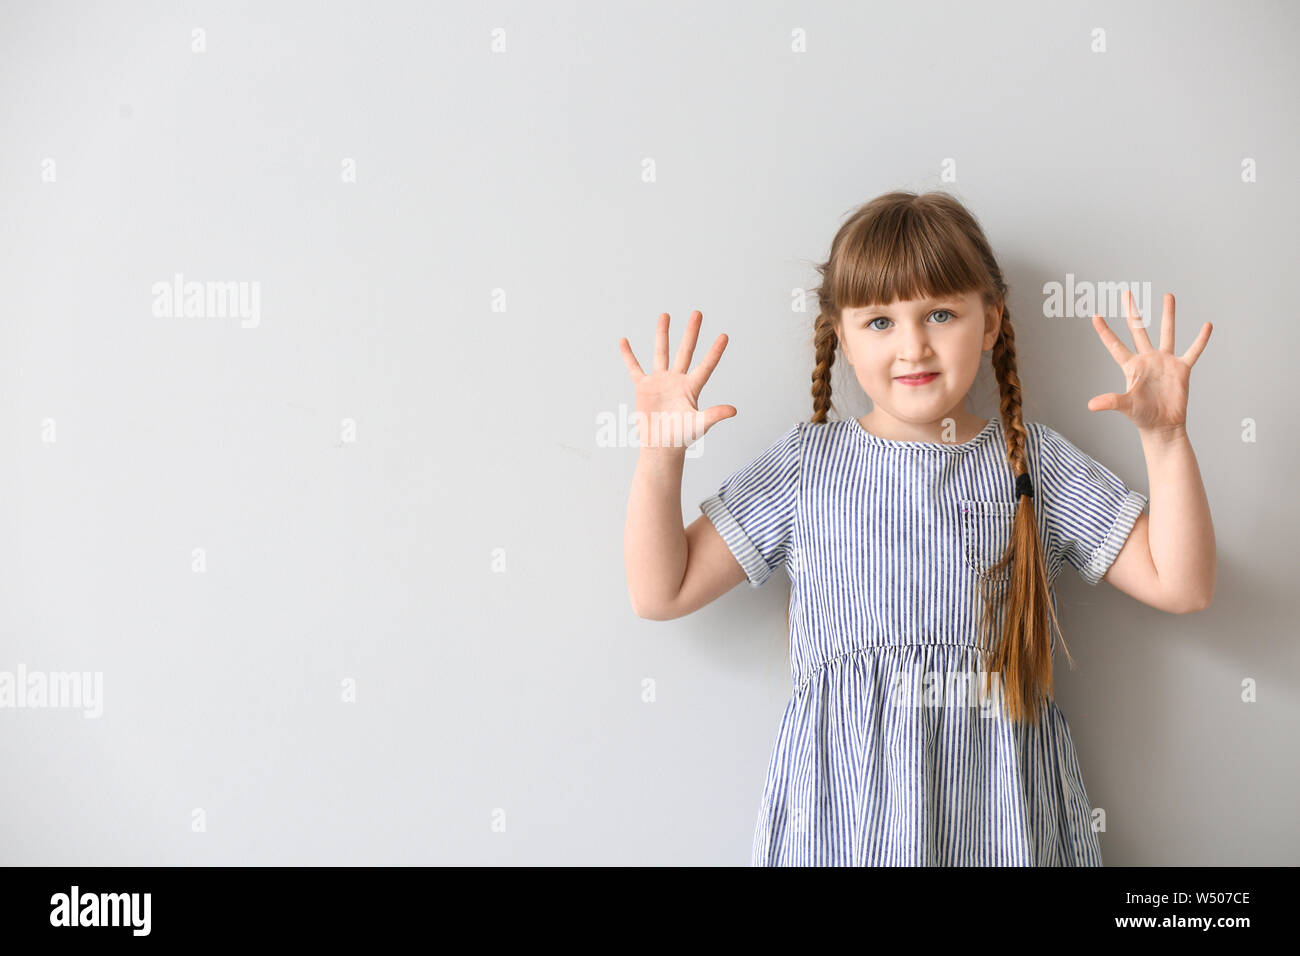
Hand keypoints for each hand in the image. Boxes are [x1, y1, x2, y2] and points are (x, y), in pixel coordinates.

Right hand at [618, 311, 735, 448]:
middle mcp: (677, 380)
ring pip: (661, 353)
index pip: (706, 366)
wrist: (660, 447)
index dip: (715, 352)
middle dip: (691, 332)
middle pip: (685, 351)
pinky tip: (624, 341)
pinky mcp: (643, 387)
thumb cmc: (682, 438)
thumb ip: (715, 414)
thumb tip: (734, 410)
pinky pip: (634, 368)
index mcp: (692, 388)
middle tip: (698, 313)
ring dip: (663, 334)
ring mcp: (660, 381)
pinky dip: (629, 355)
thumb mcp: (700, 425)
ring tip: (665, 315)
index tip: (724, 335)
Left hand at [1087, 291, 1210, 437]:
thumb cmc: (1142, 416)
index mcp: (1131, 366)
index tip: (1095, 315)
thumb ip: (1110, 401)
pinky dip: (1200, 339)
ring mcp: (1165, 362)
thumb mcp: (1125, 406)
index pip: (1114, 345)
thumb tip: (1091, 405)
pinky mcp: (1182, 369)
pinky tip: (1207, 325)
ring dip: (1168, 315)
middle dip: (1133, 311)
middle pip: (1138, 330)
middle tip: (1127, 293)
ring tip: (1168, 295)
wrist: (1163, 426)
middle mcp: (1147, 359)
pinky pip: (1193, 351)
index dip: (1104, 331)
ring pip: (1167, 332)